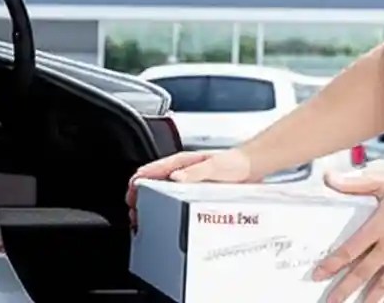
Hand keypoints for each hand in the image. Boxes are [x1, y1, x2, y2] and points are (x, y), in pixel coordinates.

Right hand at [124, 148, 255, 228]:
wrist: (252, 167)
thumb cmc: (235, 162)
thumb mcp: (215, 165)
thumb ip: (196, 171)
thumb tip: (176, 177)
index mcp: (182, 162)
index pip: (152, 169)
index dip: (138, 181)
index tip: (131, 193)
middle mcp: (182, 172)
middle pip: (153, 184)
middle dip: (140, 196)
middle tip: (135, 213)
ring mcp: (188, 183)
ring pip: (162, 193)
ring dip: (151, 205)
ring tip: (144, 219)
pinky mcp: (196, 194)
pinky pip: (176, 201)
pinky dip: (166, 210)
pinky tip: (166, 220)